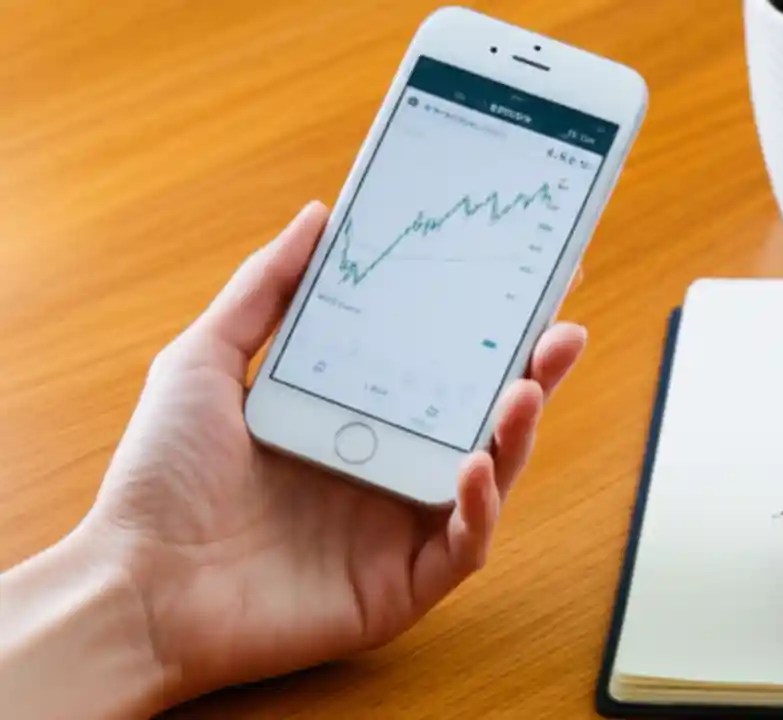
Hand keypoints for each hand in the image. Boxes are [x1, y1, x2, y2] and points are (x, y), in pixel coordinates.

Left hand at [78, 201, 587, 707]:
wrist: (136, 586)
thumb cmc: (162, 479)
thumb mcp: (205, 360)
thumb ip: (266, 288)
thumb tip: (319, 217)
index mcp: (353, 417)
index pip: (439, 365)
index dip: (487, 328)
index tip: (523, 280)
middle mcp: (386, 467)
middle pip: (482, 416)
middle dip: (533, 373)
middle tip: (562, 330)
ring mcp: (399, 528)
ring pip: (491, 476)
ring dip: (520, 432)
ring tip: (529, 388)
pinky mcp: (403, 584)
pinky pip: (464, 545)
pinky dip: (480, 507)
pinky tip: (473, 466)